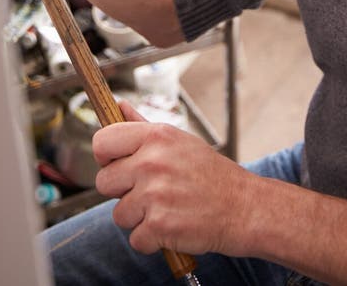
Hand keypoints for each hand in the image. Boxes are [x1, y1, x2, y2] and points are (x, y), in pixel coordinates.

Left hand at [93, 101, 256, 256]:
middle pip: (104, 182)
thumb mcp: (179, 141)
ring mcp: (155, 194)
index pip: (102, 142)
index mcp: (155, 136)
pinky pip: (136, 239)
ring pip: (119, 214)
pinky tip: (172, 226)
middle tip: (150, 191)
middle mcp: (152, 162)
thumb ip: (143, 126)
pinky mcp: (160, 225)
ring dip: (138, 218)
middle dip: (122, 191)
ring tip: (166, 208)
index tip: (117, 164)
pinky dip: (152, 240)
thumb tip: (118, 105)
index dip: (105, 157)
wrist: (245, 207)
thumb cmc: (211, 174)